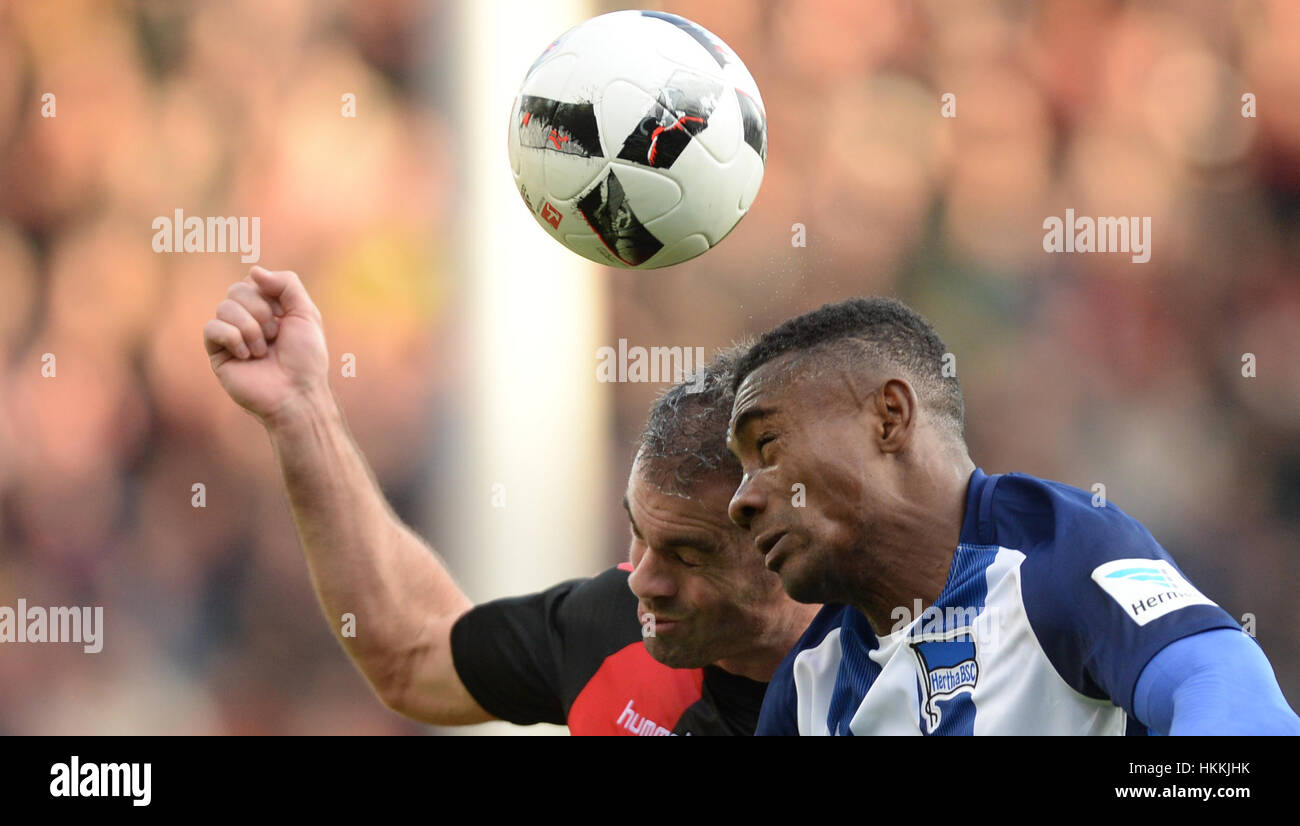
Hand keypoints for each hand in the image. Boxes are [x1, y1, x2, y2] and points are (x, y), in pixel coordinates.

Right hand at [204, 266, 328, 423]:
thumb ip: (287, 284)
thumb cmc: (305, 358)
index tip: (285, 316)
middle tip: (274, 335)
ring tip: (263, 351)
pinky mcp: (217, 353)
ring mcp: (230, 335)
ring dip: (250, 328)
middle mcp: (247, 319)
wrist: (296, 393)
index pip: (253, 281)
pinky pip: (211, 328)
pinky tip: (246, 356)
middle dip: (260, 311)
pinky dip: (232, 338)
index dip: (269, 294)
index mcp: (267, 308)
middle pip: (236, 290)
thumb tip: (253, 270)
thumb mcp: (306, 313)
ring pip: (224, 307)